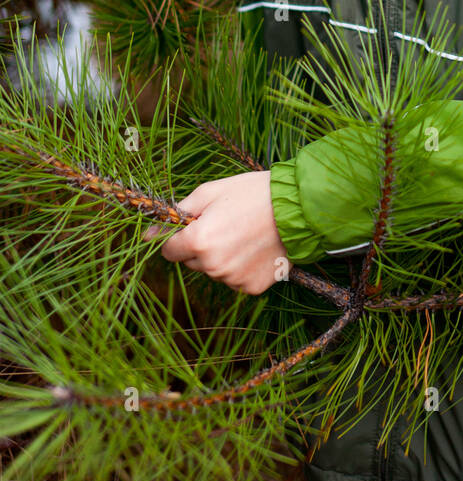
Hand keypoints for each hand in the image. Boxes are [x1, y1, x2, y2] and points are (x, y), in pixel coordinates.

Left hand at [145, 171, 291, 295]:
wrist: (298, 208)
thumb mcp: (211, 192)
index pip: (168, 250)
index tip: (196, 225)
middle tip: (226, 225)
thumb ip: (177, 213)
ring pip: (214, 271)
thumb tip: (147, 234)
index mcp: (199, 241)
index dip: (180, 236)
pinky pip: (235, 280)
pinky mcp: (252, 288)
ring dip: (222, 257)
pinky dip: (241, 267)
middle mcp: (213, 265)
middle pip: (192, 262)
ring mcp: (233, 279)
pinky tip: (256, 249)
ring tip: (245, 234)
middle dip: (201, 247)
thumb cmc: (252, 193)